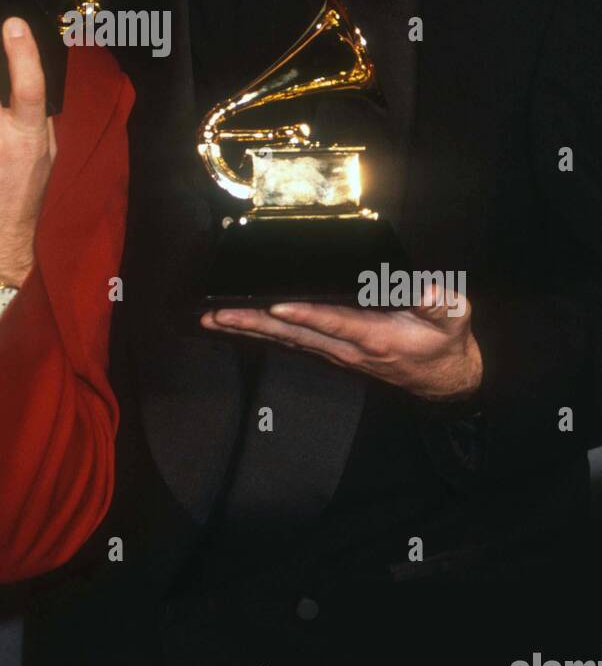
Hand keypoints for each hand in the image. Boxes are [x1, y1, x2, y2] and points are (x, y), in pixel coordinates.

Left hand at [202, 285, 482, 400]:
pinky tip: (238, 325)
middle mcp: (347, 348)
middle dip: (253, 323)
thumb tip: (423, 286)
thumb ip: (438, 302)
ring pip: (285, 340)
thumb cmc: (445, 342)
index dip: (305, 315)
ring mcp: (336, 353)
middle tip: (217, 315)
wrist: (443, 379)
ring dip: (248, 329)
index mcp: (374, 336)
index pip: (333, 322)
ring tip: (213, 319)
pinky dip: (261, 333)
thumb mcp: (453, 317)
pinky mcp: (331, 351)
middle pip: (293, 334)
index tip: (276, 307)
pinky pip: (290, 342)